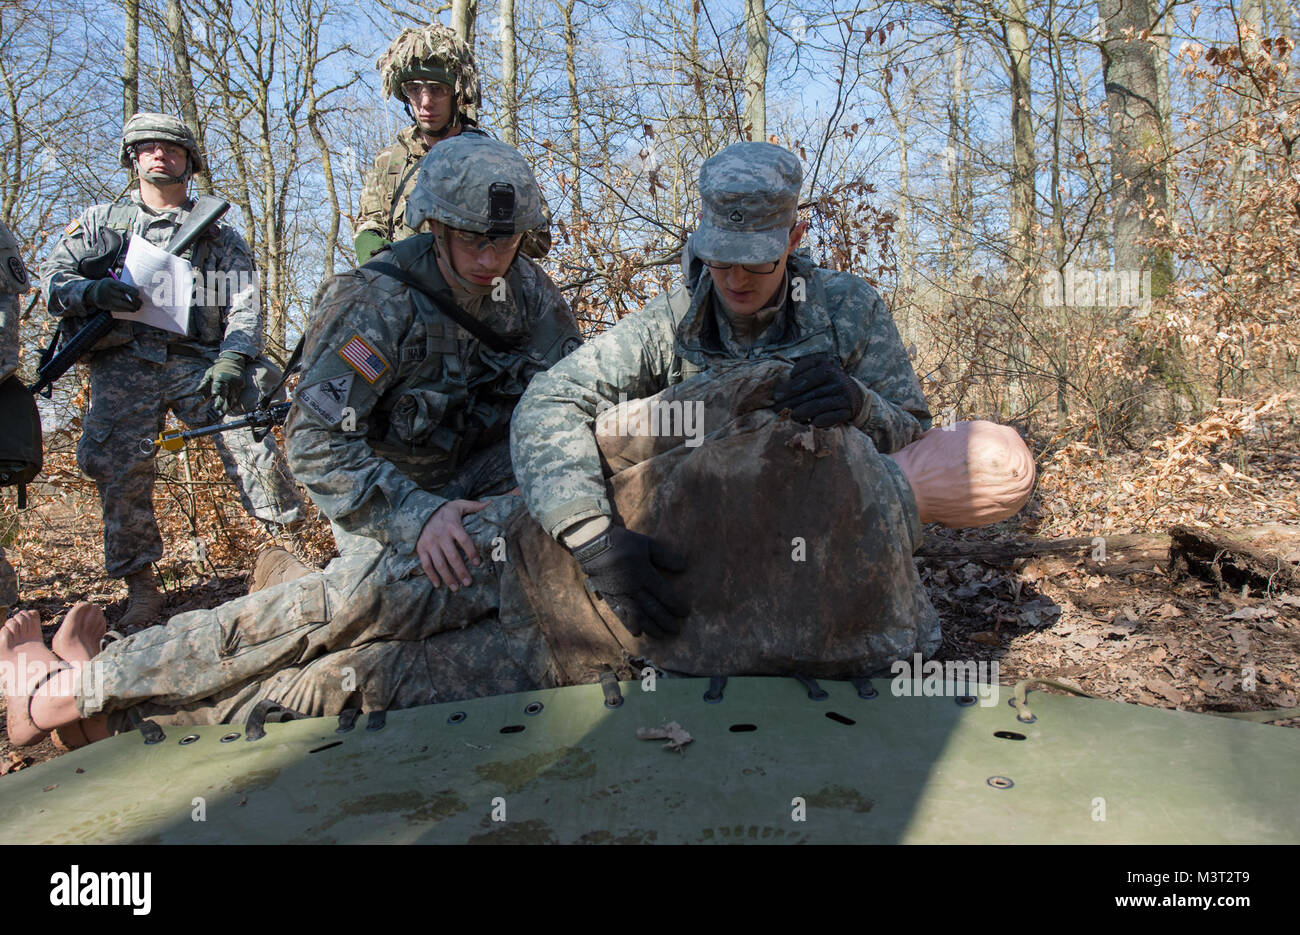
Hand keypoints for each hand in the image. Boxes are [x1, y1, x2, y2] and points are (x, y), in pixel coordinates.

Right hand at [84, 278, 140, 312]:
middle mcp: (109, 291)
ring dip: (133, 307)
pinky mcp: (108, 306)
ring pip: (124, 305)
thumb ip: (122, 286)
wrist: (94, 292)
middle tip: (141, 302)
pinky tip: (132, 309)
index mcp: (111, 283)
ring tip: (138, 307)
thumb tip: (136, 292)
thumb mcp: (112, 282)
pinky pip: (120, 309)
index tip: (138, 294)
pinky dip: (127, 310)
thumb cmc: (108, 286)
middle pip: (126, 297)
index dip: (133, 291)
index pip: (124, 288)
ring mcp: (108, 300)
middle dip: (135, 301)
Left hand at [198, 352, 247, 414]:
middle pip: (225, 392)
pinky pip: (237, 395)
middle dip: (221, 401)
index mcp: (220, 376)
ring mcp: (236, 383)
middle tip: (218, 409)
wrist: (233, 362)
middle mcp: (229, 380)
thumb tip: (198, 391)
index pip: (218, 384)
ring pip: (232, 395)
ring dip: (228, 404)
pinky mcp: (241, 385)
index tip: (214, 394)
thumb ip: (204, 383)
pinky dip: (234, 401)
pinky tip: (231, 406)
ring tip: (224, 411)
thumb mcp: (209, 373)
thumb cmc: (218, 368)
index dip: (216, 389)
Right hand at [417, 499, 489, 589]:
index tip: (478, 564)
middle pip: (452, 556)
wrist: (420, 509)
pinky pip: (426, 564)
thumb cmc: (445, 510)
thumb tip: (492, 503)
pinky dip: (431, 576)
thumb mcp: (459, 505)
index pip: (464, 541)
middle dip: (461, 571)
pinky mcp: (421, 548)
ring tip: (456, 588)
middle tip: (469, 583)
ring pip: (439, 563)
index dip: (472, 552)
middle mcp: (440, 535)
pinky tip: (438, 585)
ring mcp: (430, 543)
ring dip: (447, 577)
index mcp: (452, 525)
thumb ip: (475, 506)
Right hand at [571, 523, 687, 638]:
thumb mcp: (647, 544)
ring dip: (650, 626)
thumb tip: (683, 567)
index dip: (675, 605)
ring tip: (660, 635)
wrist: (594, 544)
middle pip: (652, 608)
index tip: (684, 613)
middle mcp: (633, 587)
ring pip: (638, 614)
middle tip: (675, 630)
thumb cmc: (623, 542)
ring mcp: (620, 594)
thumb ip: (665, 556)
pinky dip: (629, 624)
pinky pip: (620, 614)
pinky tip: (636, 632)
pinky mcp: (609, 597)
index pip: (664, 593)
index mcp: (644, 573)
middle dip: (665, 620)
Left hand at [772, 353, 864, 427]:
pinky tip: (812, 423)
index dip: (790, 386)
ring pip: (819, 405)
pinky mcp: (847, 410)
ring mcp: (843, 395)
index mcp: (826, 366)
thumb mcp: (816, 369)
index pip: (807, 376)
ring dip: (803, 412)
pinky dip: (822, 420)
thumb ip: (801, 370)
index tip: (776, 396)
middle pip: (810, 392)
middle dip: (791, 402)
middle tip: (777, 409)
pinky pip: (833, 416)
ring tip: (791, 417)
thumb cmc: (825, 382)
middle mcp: (837, 378)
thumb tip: (785, 384)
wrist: (852, 393)